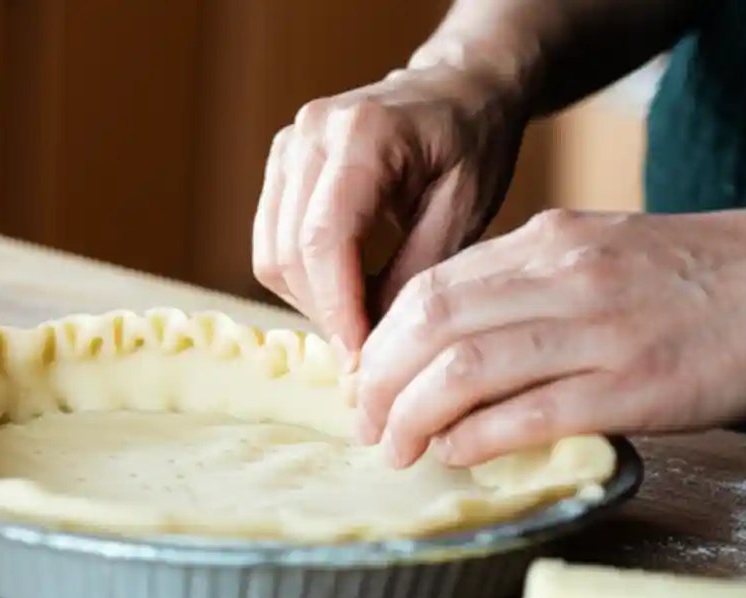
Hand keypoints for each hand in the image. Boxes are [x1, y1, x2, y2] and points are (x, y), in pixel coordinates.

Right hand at [251, 62, 526, 356]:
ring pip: (272, 255)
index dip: (336, 308)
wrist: (458, 88)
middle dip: (326, 313)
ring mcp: (287, 148)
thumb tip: (374, 344)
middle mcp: (310, 135)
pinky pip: (272, 244)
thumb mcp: (465, 207)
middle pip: (290, 253)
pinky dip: (304, 282)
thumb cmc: (473, 142)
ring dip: (311, 302)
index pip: (324, 238)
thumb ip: (416, 272)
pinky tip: (346, 295)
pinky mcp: (280, 167)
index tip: (361, 362)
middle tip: (370, 358)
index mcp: (362, 134)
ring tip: (362, 325)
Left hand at [357, 209, 745, 467]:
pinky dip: (475, 439)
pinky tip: (453, 453)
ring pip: (466, 371)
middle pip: (429, 326)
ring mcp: (598, 332)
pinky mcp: (633, 388)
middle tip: (364, 421)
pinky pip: (528, 416)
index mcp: (544, 243)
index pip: (427, 288)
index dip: (379, 340)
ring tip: (395, 447)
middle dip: (379, 381)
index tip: (362, 377)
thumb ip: (515, 284)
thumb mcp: (589, 253)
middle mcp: (562, 279)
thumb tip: (435, 335)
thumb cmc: (680, 278)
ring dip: (412, 416)